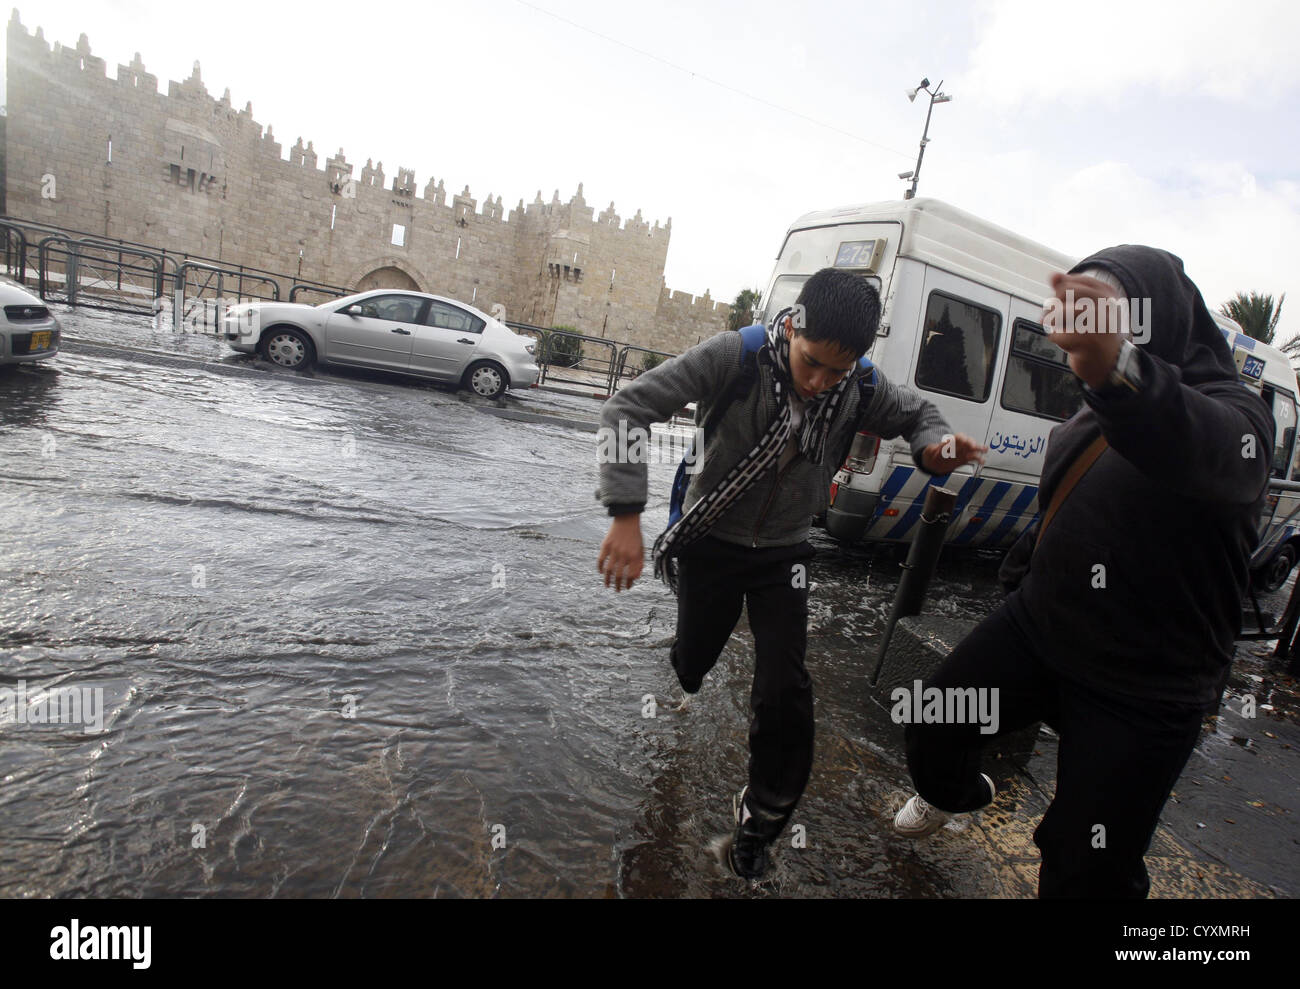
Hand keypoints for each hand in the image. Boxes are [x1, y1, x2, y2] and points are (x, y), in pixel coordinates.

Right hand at [598, 515, 643, 591]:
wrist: (627, 520)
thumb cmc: (635, 536)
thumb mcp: (641, 549)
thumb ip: (640, 563)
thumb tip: (636, 578)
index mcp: (635, 556)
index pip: (631, 575)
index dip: (628, 583)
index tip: (627, 588)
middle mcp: (624, 554)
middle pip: (619, 575)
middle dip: (618, 585)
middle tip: (617, 590)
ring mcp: (614, 550)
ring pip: (609, 570)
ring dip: (608, 580)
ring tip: (607, 585)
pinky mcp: (605, 545)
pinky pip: (601, 560)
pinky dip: (600, 568)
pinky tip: (601, 572)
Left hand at [921, 433, 987, 473]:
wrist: (934, 461)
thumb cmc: (932, 455)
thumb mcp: (929, 452)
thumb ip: (931, 450)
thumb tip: (932, 449)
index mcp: (950, 442)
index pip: (957, 438)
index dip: (960, 439)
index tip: (963, 441)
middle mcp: (957, 445)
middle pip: (966, 441)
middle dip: (970, 443)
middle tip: (973, 446)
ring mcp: (962, 451)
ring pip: (972, 448)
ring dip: (978, 448)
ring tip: (984, 449)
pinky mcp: (965, 458)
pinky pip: (973, 458)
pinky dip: (978, 459)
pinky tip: (982, 461)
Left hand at [1043, 272, 1124, 388]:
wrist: (1110, 365)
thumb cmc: (1095, 333)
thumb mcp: (1087, 307)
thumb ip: (1069, 289)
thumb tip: (1053, 275)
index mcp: (1109, 293)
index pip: (1072, 281)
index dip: (1061, 293)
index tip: (1065, 305)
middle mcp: (1107, 305)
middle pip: (1063, 291)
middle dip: (1053, 305)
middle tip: (1055, 319)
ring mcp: (1099, 322)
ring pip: (1058, 312)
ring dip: (1052, 322)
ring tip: (1060, 329)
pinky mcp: (1088, 342)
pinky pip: (1057, 334)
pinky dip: (1056, 338)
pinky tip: (1067, 344)